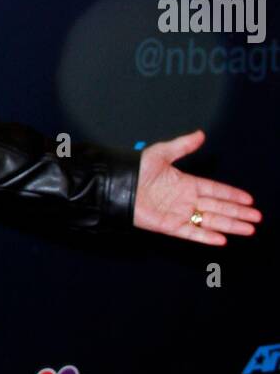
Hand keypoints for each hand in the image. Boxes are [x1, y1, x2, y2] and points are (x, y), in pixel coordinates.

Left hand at [133, 129, 261, 245]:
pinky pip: (191, 232)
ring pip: (210, 221)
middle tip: (257, 218)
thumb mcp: (161, 154)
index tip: (249, 199)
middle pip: (218, 208)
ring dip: (229, 225)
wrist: (116, 185)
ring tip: (249, 229)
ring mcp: (178, 214)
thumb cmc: (135, 169)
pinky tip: (222, 239)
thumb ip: (182, 146)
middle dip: (238, 213)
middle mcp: (186, 200)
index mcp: (186, 183)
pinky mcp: (168, 226)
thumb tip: (200, 134)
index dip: (232, 195)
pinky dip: (205, 236)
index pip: (215, 190)